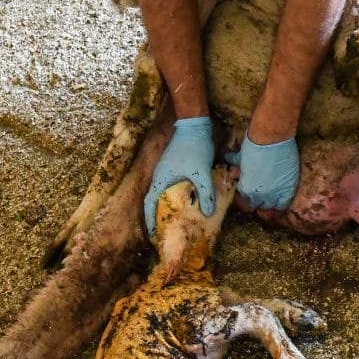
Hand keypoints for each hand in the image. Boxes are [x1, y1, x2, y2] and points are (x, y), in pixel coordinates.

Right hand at [144, 116, 215, 235]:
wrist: (195, 125)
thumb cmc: (195, 148)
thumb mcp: (202, 172)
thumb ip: (205, 193)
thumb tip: (208, 213)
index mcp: (161, 179)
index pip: (150, 203)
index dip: (150, 219)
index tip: (154, 234)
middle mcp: (161, 176)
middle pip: (156, 200)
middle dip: (160, 216)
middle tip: (168, 230)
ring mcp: (167, 171)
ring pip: (165, 193)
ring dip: (169, 206)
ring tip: (178, 219)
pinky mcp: (175, 167)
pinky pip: (172, 186)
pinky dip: (177, 196)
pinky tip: (188, 201)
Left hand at [227, 133, 300, 210]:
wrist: (272, 139)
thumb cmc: (254, 145)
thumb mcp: (241, 156)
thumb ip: (235, 162)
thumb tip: (227, 158)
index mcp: (246, 188)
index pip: (245, 199)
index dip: (247, 194)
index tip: (250, 190)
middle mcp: (258, 195)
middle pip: (257, 204)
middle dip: (257, 199)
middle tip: (261, 191)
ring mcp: (274, 194)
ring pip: (270, 205)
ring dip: (269, 201)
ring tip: (271, 193)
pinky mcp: (288, 189)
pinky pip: (284, 204)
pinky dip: (282, 202)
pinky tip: (281, 196)